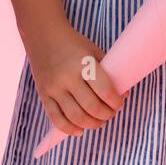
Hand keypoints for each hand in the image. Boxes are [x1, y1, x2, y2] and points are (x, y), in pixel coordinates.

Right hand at [26, 23, 124, 138]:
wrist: (42, 34)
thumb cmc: (73, 43)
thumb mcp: (93, 51)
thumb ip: (107, 72)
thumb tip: (123, 95)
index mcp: (83, 64)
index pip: (105, 91)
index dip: (116, 102)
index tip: (119, 103)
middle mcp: (67, 77)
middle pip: (91, 107)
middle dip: (106, 115)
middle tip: (111, 113)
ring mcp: (53, 87)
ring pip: (75, 117)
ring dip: (91, 124)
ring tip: (99, 122)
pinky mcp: (43, 94)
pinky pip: (56, 118)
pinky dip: (69, 129)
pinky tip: (80, 130)